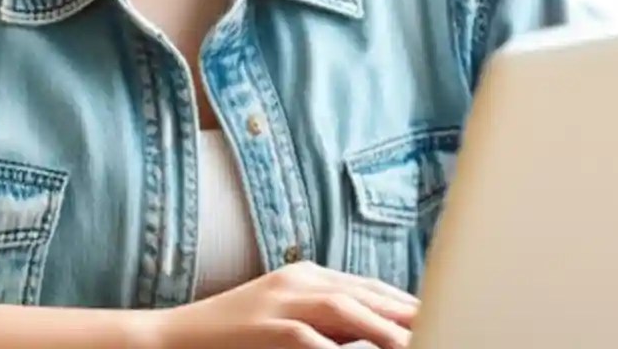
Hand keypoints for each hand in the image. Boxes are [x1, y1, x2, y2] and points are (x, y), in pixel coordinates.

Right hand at [150, 261, 417, 348]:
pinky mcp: (266, 327)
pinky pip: (309, 337)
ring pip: (347, 309)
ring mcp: (281, 301)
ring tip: (416, 343)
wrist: (172, 338)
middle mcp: (299, 280)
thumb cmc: (233, 338)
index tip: (439, 317)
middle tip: (445, 324)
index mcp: (307, 276)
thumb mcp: (285, 319)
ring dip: (385, 328)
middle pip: (366, 294)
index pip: (370, 288)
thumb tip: (374, 332)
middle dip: (407, 312)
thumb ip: (327, 321)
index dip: (406, 304)